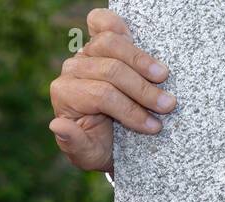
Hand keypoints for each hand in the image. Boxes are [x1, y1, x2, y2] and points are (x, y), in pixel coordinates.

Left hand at [48, 7, 176, 175]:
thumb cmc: (97, 146)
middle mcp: (72, 70)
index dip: (131, 109)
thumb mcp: (86, 155)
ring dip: (142, 61)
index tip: (154, 126)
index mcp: (65, 95)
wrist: (108, 138)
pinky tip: (140, 43)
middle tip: (168, 105)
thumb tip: (57, 124)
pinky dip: (121, 27)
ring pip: (112, 43)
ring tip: (164, 77)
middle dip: (142, 89)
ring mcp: (86, 53)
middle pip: (111, 69)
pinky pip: (104, 23)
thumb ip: (72, 143)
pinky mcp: (99, 41)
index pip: (102, 94)